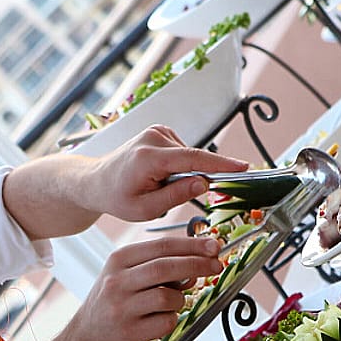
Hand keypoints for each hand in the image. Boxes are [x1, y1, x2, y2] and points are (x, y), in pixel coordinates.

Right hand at [64, 235, 223, 340]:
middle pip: (167, 267)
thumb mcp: (129, 273)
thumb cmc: (116, 298)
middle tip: (217, 266)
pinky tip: (156, 320)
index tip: (214, 246)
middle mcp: (118, 281)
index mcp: (119, 259)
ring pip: (169, 297)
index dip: (192, 246)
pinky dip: (171, 320)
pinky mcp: (130, 332)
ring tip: (168, 303)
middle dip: (197, 265)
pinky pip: (167, 322)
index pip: (162, 246)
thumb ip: (161, 265)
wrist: (88, 333)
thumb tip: (199, 264)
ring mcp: (122, 307)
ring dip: (180, 299)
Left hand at [83, 125, 248, 221]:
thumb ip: (176, 196)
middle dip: (194, 179)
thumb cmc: (118, 197)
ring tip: (157, 186)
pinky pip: (183, 152)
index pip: (192, 159)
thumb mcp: (145, 209)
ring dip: (183, 174)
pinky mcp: (160, 131)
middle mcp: (153, 137)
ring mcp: (156, 131)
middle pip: (192, 159)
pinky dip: (178, 167)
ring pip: (188, 157)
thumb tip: (204, 183)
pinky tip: (159, 175)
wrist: (97, 181)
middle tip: (171, 196)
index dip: (220, 165)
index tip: (242, 168)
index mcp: (149, 157)